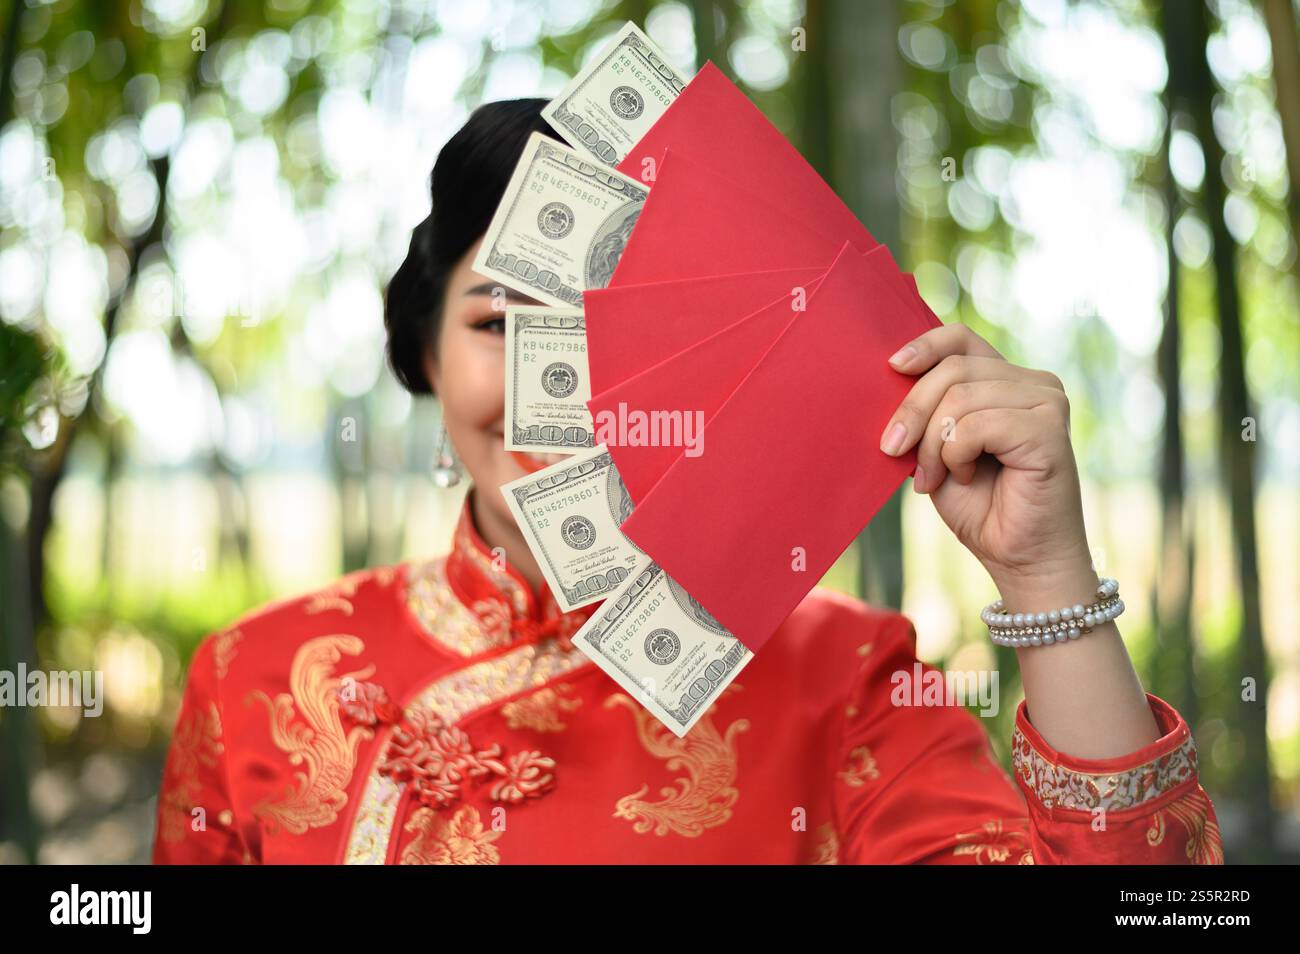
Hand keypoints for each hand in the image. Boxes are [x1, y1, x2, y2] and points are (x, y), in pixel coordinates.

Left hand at [879, 323, 1096, 604]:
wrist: (1018, 558)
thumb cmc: (980, 506)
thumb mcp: (939, 448)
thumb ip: (929, 410)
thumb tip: (892, 373)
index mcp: (1008, 380)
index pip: (961, 338)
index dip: (924, 345)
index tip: (892, 367)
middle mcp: (1035, 383)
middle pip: (952, 370)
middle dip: (913, 413)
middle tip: (894, 452)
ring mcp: (1047, 403)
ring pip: (959, 398)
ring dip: (933, 445)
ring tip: (936, 477)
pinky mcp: (1049, 430)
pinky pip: (976, 425)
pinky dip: (955, 455)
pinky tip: (966, 477)